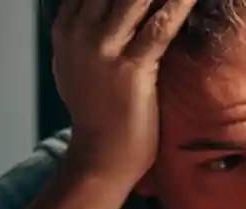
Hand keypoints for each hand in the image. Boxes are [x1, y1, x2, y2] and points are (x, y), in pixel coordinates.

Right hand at [51, 0, 195, 184]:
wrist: (101, 157)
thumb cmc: (98, 113)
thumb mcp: (76, 65)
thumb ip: (83, 33)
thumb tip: (96, 12)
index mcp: (66, 28)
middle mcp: (80, 32)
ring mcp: (102, 50)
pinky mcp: (130, 70)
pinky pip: (159, 27)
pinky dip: (178, 6)